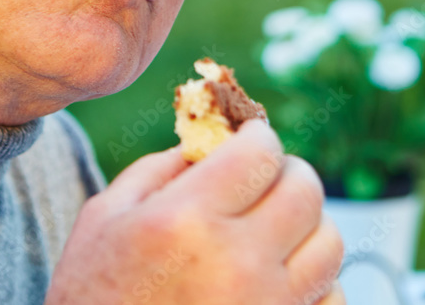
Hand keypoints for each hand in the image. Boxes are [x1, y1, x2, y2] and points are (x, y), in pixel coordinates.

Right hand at [45, 120, 343, 303]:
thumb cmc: (91, 295)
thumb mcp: (105, 217)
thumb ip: (161, 168)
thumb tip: (214, 141)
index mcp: (186, 221)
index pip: (261, 153)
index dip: (259, 137)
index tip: (251, 139)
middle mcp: (236, 264)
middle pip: (305, 191)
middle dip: (288, 173)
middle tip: (267, 177)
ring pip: (329, 242)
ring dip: (306, 224)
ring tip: (274, 228)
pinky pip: (332, 298)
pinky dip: (315, 282)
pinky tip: (279, 279)